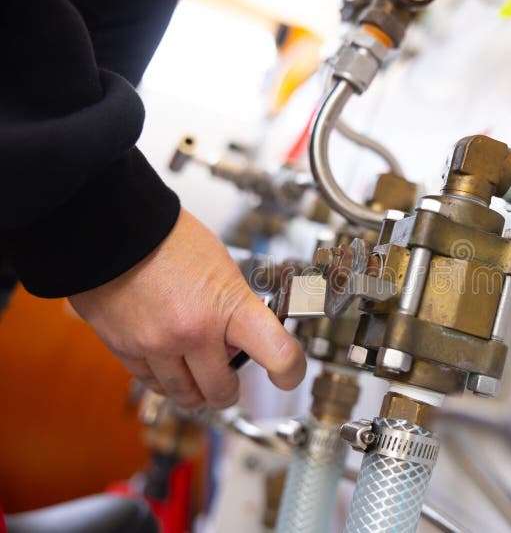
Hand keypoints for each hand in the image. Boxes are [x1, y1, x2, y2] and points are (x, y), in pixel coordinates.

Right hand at [69, 209, 304, 408]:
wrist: (112, 226)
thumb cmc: (167, 238)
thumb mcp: (221, 268)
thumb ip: (232, 307)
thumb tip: (236, 340)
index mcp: (227, 306)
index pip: (277, 353)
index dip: (289, 371)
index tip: (288, 376)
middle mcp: (193, 333)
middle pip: (221, 391)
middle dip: (228, 390)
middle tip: (229, 382)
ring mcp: (157, 345)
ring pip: (183, 394)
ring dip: (194, 391)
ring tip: (198, 380)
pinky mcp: (125, 349)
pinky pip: (150, 382)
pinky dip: (163, 380)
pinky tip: (168, 365)